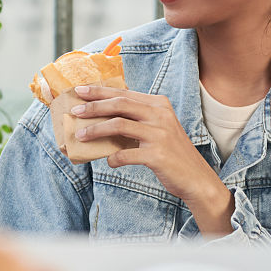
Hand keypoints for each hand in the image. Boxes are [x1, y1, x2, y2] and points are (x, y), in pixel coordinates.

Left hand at [71, 85, 233, 234]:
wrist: (196, 178)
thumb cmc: (171, 153)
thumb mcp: (157, 129)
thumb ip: (136, 119)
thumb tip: (101, 117)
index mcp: (159, 105)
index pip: (123, 93)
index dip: (99, 91)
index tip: (79, 91)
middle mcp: (160, 115)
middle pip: (119, 104)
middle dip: (93, 106)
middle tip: (74, 110)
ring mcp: (160, 134)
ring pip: (119, 125)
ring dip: (96, 130)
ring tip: (80, 136)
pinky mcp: (158, 155)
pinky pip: (126, 154)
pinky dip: (113, 158)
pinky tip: (109, 161)